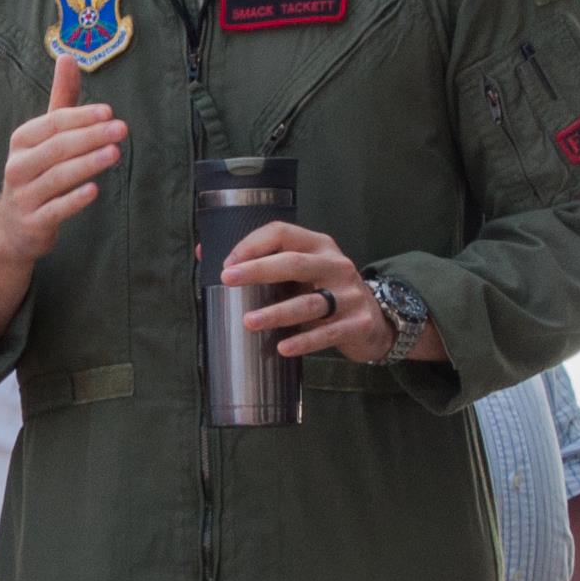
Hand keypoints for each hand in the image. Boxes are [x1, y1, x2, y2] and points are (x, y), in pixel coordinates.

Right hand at [0, 55, 125, 343]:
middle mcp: (18, 165)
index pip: (53, 123)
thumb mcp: (44, 136)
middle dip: (90, 136)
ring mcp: (24, 195)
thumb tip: (67, 56)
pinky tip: (94, 190)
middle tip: (122, 129)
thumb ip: (61, 99)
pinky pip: (55, 209)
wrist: (12, 227)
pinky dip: (73, 200)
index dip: (81, 117)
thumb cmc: (36, 172)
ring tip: (115, 154)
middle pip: (57, 147)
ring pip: (58, 176)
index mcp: (22, 140)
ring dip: (87, 164)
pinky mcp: (34, 222)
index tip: (109, 112)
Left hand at [221, 223, 432, 363]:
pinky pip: (328, 333)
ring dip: (276, 312)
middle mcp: (336, 265)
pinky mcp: (357, 323)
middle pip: (295, 263)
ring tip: (248, 322)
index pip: (284, 233)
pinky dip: (304, 341)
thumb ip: (263, 263)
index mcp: (319, 246)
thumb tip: (203, 255)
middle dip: (258, 270)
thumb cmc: (326, 293)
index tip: (227, 262)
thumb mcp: (303, 272)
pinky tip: (282, 347)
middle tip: (227, 280)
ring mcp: (349, 295)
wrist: (377, 322)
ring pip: (309, 302)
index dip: (254, 244)